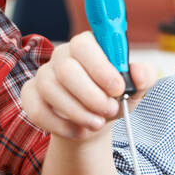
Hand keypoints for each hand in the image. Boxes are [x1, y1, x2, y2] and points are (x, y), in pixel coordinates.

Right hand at [20, 31, 156, 140]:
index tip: (118, 88)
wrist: (95, 122)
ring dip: (78, 112)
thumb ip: (143, 77)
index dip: (100, 67)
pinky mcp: (31, 96)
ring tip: (97, 123)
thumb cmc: (113, 98)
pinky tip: (78, 130)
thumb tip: (139, 73)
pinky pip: (37, 110)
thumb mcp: (134, 89)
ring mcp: (43, 75)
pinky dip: (60, 126)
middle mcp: (61, 56)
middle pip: (66, 70)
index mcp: (86, 45)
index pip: (84, 45)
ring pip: (51, 90)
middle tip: (109, 109)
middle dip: (91, 95)